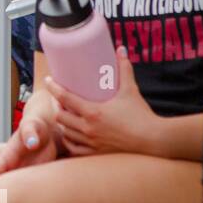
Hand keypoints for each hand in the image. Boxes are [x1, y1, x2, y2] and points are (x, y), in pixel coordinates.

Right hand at [0, 114, 57, 185]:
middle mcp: (12, 168)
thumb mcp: (35, 125)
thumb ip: (31, 131)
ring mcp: (22, 174)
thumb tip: (30, 142)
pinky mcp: (33, 178)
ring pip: (9, 191)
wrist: (52, 130)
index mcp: (8, 156)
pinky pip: (23, 192)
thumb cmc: (40, 125)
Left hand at [42, 47, 159, 155]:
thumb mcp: (131, 90)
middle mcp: (88, 128)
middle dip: (56, 106)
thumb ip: (125, 69)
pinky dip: (69, 140)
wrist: (154, 140)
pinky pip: (74, 148)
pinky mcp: (96, 154)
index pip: (65, 97)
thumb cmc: (142, 115)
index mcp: (93, 112)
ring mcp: (91, 143)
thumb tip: (121, 49)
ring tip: (63, 114)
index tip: (48, 80)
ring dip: (62, 122)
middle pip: (60, 115)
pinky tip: (69, 134)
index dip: (53, 88)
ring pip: (65, 132)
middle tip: (58, 99)